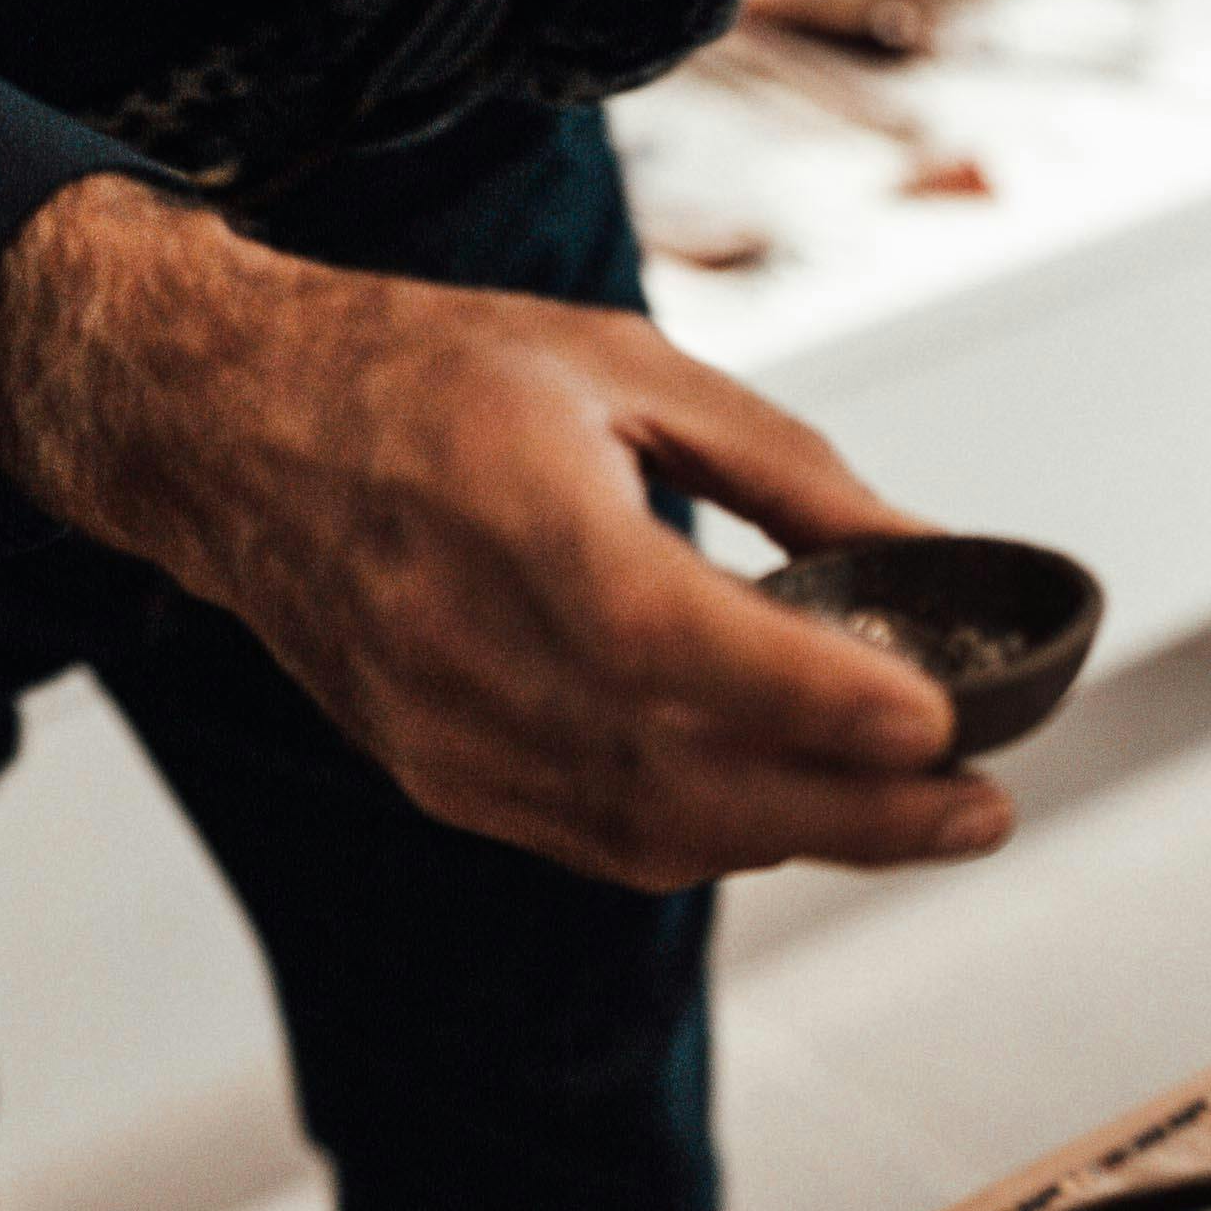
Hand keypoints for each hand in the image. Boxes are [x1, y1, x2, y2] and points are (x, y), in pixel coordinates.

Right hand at [0, 175, 1014, 890]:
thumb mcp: (625, 368)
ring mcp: (446, 732)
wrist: (230, 433)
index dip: (806, 695)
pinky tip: (801, 810)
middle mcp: (463, 643)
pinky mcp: (442, 778)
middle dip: (856, 808)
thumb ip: (787, 475)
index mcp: (505, 508)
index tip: (933, 718)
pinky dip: (719, 837)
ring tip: (927, 817)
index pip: (667, 639)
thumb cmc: (426, 376)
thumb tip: (932, 554)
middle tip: (981, 805)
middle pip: (682, 772)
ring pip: (655, 830)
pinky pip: (604, 842)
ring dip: (806, 836)